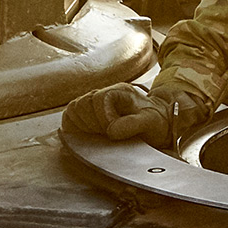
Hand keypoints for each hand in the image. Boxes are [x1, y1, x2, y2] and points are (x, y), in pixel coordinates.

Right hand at [62, 83, 201, 148]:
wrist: (157, 124)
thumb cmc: (155, 121)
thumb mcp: (151, 122)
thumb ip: (134, 124)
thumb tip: (111, 130)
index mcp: (121, 91)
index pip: (100, 98)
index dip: (103, 117)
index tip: (112, 132)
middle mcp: (104, 93)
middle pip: (83, 104)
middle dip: (93, 123)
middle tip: (107, 134)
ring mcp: (93, 103)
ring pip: (74, 110)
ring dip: (84, 126)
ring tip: (100, 135)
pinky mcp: (86, 115)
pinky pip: (70, 118)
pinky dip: (75, 129)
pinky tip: (90, 136)